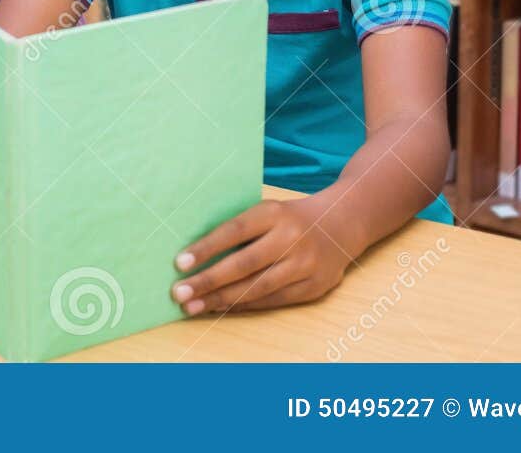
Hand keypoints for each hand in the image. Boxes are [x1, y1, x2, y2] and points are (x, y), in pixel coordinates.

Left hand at [170, 194, 354, 314]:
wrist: (341, 224)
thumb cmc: (289, 218)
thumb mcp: (267, 211)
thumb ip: (239, 230)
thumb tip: (195, 256)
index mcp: (274, 213)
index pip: (234, 231)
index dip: (206, 248)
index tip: (179, 263)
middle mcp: (291, 238)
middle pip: (244, 264)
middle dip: (208, 281)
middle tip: (179, 293)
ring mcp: (305, 264)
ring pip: (257, 288)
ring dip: (221, 300)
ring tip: (193, 307)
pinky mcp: (314, 287)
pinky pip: (272, 300)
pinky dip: (244, 306)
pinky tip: (221, 308)